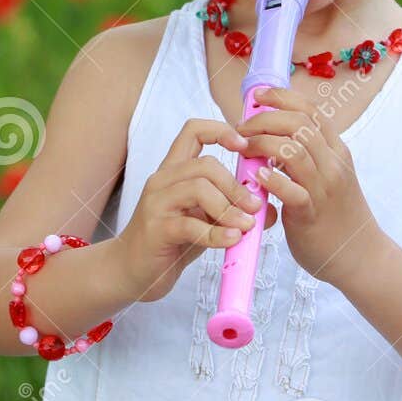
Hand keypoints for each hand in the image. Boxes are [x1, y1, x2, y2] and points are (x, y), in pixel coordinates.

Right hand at [115, 118, 272, 303]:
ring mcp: (157, 203)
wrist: (132, 270)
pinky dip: (216, 233)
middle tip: (254, 206)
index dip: (221, 130)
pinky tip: (231, 240)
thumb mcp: (205, 220)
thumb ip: (231, 209)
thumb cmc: (170, 241)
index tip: (244, 146)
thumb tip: (269, 209)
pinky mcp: (157, 229)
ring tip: (246, 226)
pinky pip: (191, 225)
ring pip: (199, 188)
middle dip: (236, 185)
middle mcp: (163, 180)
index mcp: (174, 170)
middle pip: (205, 164)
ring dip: (229, 207)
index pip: (193, 131)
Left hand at [236, 86, 385, 288]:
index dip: (281, 98)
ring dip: (262, 145)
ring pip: (294, 151)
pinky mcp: (311, 214)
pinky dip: (272, 180)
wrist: (360, 256)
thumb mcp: (328, 175)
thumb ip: (306, 155)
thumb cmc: (336, 214)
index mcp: (336, 151)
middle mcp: (333, 164)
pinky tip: (257, 176)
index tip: (257, 97)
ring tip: (244, 150)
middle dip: (265, 120)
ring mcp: (324, 189)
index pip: (310, 111)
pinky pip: (292, 191)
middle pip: (298, 125)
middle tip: (242, 129)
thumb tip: (271, 135)